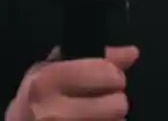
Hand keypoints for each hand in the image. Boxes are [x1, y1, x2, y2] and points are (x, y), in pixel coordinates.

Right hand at [5, 45, 139, 120]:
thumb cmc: (36, 97)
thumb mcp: (50, 69)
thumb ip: (90, 57)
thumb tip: (131, 53)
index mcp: (47, 82)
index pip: (106, 73)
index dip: (112, 74)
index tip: (105, 77)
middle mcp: (55, 113)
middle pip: (118, 104)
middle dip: (114, 100)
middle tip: (100, 99)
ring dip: (111, 118)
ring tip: (93, 114)